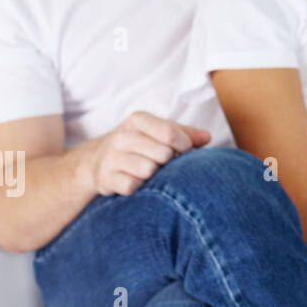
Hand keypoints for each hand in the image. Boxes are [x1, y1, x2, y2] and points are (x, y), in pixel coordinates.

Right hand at [83, 111, 211, 195]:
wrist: (99, 159)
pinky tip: (137, 180)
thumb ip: (186, 133)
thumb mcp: (161, 131)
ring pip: (148, 170)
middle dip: (169, 161)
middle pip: (162, 153)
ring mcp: (111, 158)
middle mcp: (122, 136)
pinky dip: (140, 186)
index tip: (185, 150)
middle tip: (164, 162)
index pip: (170, 133)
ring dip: (155, 175)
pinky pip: (133, 186)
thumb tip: (207, 137)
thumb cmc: (141, 143)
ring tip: (150, 170)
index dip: (184, 145)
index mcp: (138, 120)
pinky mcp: (105, 178)